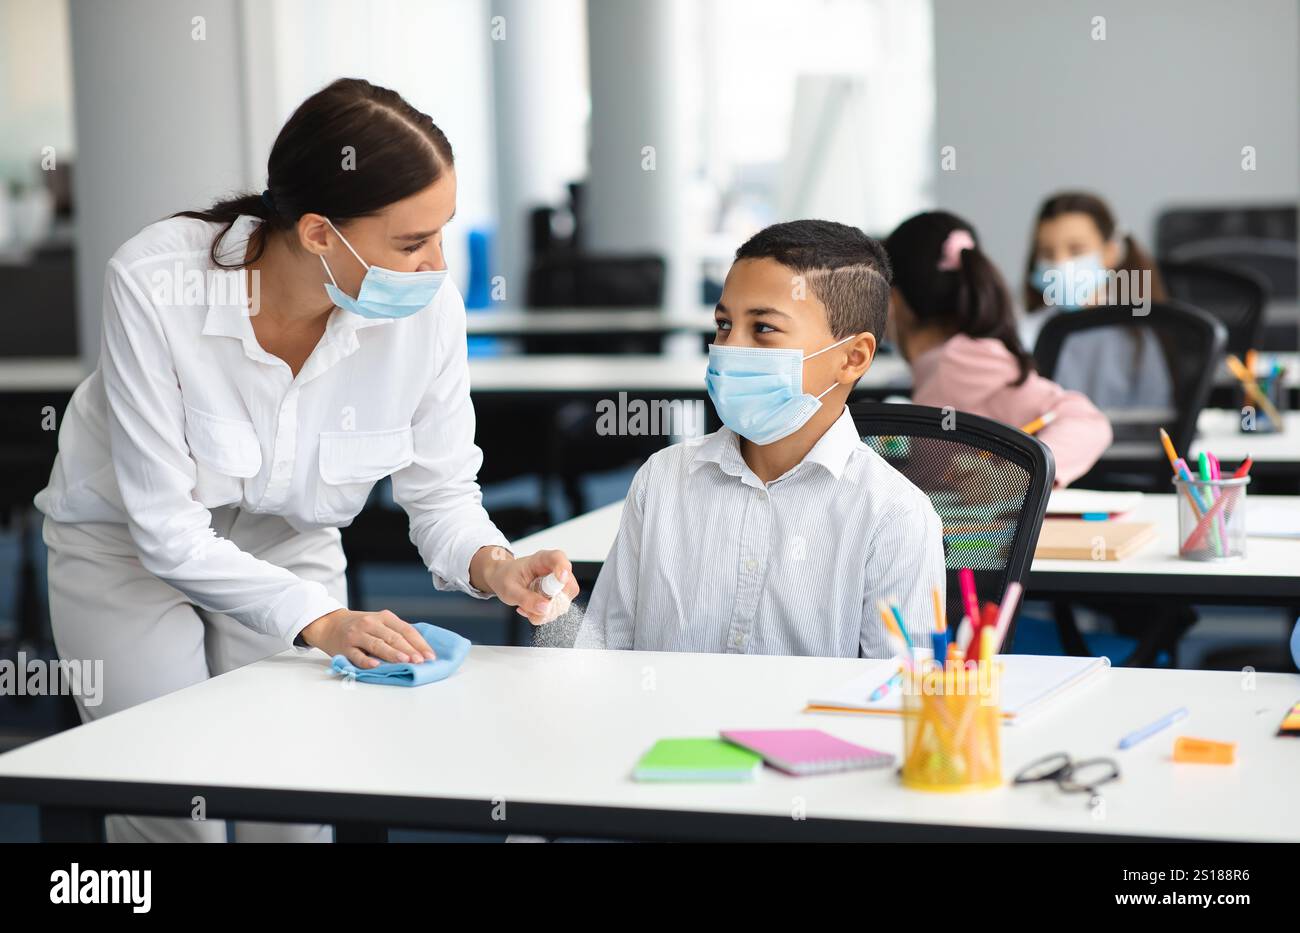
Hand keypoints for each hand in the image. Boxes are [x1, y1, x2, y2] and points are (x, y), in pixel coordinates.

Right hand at [299, 608, 437, 668]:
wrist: (329, 624)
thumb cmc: (360, 626)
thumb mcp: (378, 623)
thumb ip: (395, 633)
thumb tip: (419, 651)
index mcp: (384, 617)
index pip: (406, 629)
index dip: (419, 643)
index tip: (430, 656)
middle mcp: (371, 623)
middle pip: (394, 637)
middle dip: (409, 650)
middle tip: (421, 661)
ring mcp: (357, 634)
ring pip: (377, 644)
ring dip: (393, 653)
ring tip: (406, 661)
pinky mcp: (345, 646)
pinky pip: (357, 655)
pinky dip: (367, 660)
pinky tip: (376, 665)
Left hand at [475, 547, 580, 624]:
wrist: (502, 579)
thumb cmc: (505, 577)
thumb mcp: (509, 589)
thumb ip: (526, 598)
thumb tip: (545, 608)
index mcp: (541, 559)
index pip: (558, 558)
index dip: (563, 568)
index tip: (561, 578)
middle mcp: (554, 570)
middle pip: (569, 586)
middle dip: (552, 602)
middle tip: (531, 605)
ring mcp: (558, 585)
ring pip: (564, 603)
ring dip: (545, 612)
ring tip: (526, 607)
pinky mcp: (557, 597)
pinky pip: (557, 610)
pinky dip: (542, 615)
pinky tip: (530, 609)